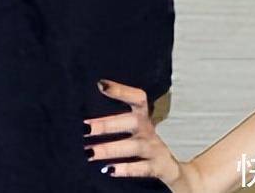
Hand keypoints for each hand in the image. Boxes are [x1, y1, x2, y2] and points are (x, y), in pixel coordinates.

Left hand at [83, 78, 208, 191]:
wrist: (171, 168)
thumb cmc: (143, 145)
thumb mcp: (134, 130)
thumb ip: (115, 122)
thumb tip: (83, 120)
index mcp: (142, 118)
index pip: (137, 98)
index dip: (121, 90)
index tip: (101, 84)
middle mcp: (148, 131)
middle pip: (131, 121)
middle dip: (107, 124)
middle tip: (84, 128)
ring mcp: (154, 149)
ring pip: (133, 147)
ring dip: (110, 149)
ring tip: (89, 153)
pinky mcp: (158, 167)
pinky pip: (142, 168)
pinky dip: (126, 169)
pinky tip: (108, 170)